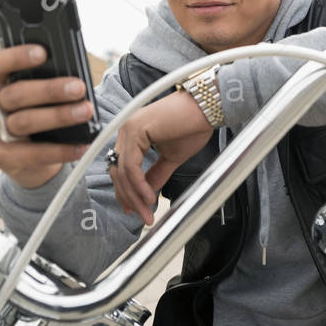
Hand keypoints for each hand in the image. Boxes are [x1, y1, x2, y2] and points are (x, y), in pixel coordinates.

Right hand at [0, 44, 92, 188]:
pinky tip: (80, 145)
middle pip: (15, 94)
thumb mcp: (32, 96)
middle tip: (77, 88)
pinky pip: (33, 154)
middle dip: (49, 90)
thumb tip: (73, 77)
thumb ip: (43, 82)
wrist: (23, 160)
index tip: (42, 52)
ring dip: (58, 116)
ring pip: (24, 122)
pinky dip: (60, 150)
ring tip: (84, 112)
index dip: (16, 57)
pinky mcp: (1, 157)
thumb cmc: (32, 114)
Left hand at [111, 89, 213, 225]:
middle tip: (143, 217)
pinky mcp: (136, 130)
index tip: (135, 209)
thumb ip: (157, 174)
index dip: (126, 191)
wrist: (206, 107)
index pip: (121, 168)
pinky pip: (131, 165)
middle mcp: (126, 130)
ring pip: (122, 171)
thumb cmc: (193, 125)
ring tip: (148, 211)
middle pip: (118, 171)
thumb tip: (148, 193)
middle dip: (130, 198)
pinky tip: (150, 197)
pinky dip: (138, 184)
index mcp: (132, 134)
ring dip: (135, 196)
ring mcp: (129, 128)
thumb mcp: (172, 157)